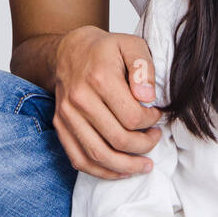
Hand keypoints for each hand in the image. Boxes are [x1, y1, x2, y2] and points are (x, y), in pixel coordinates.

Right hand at [51, 26, 162, 178]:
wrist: (69, 50)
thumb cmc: (104, 49)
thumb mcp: (131, 44)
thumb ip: (143, 68)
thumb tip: (147, 97)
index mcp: (100, 78)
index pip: (132, 117)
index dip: (151, 122)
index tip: (157, 116)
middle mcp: (80, 99)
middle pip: (118, 139)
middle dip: (144, 145)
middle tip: (155, 137)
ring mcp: (67, 115)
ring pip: (99, 155)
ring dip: (126, 166)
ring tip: (144, 163)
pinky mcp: (60, 126)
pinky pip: (79, 159)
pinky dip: (102, 172)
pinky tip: (121, 170)